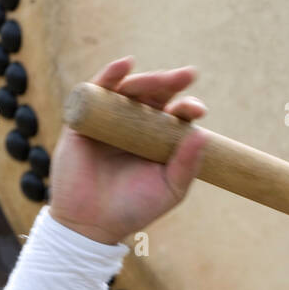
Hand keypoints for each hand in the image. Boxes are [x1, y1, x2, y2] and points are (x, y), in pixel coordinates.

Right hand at [48, 56, 208, 244]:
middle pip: (152, 95)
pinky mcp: (84, 120)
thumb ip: (187, 164)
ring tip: (165, 78)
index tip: (198, 109)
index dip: (187, 108)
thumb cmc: (134, 208)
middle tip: (187, 75)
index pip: (174, 115)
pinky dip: (109, 75)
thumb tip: (204, 133)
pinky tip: (124, 65)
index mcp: (156, 139)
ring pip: (128, 89)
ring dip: (146, 79)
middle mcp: (133, 125)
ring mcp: (108, 120)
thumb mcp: (169, 189)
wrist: (93, 224)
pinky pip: (95, 91)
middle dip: (170, 83)